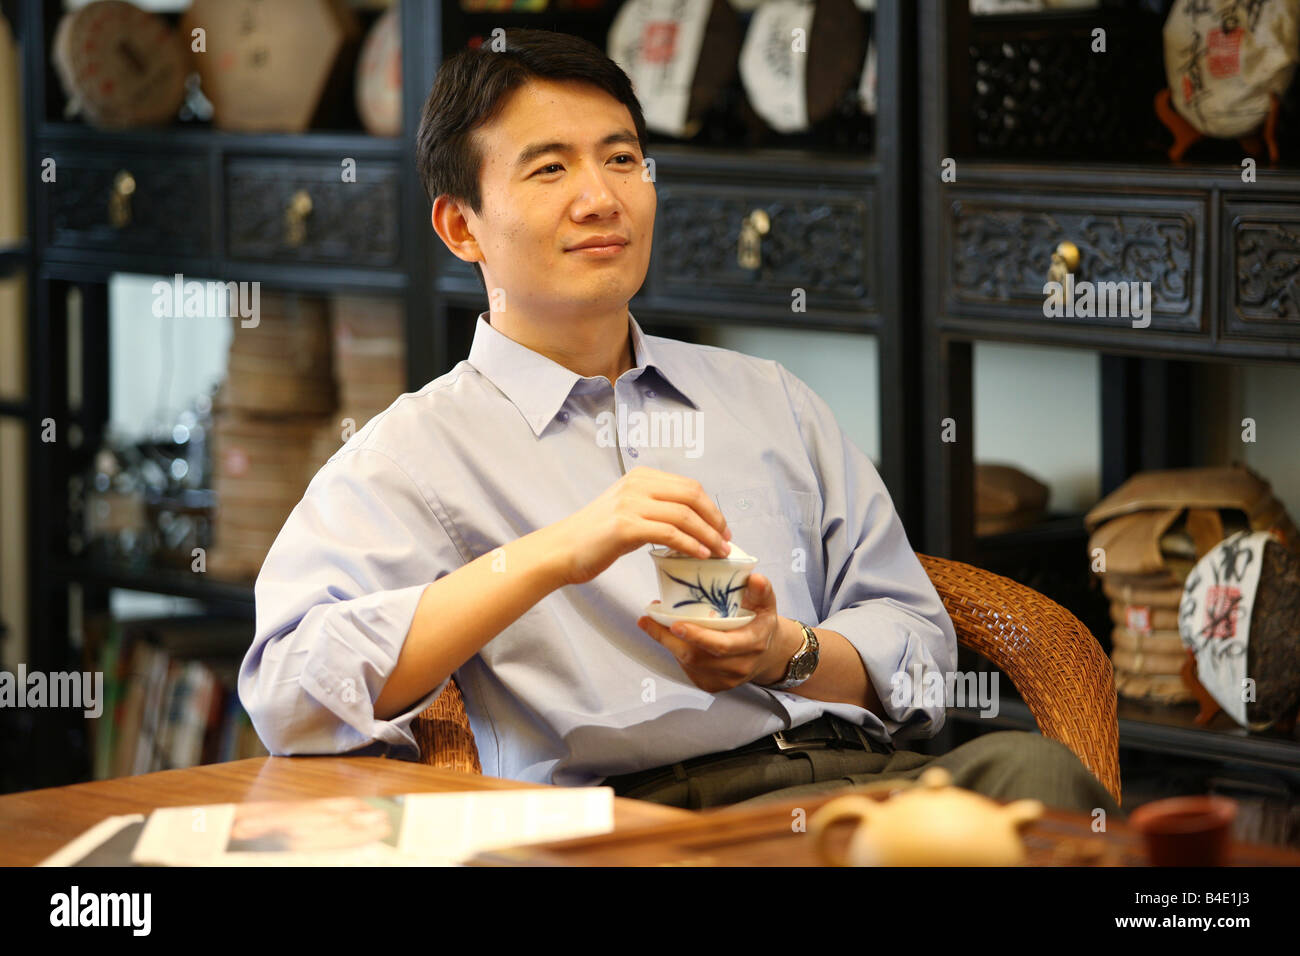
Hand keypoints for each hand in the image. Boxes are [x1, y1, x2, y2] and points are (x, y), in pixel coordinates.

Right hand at [546, 466, 731, 586]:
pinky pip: (669, 533)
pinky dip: (690, 545)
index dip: (711, 508)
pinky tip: (699, 555)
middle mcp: (637, 484)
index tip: (722, 529)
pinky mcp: (626, 526)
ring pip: (684, 515)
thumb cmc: (596, 536)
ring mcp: (630, 504)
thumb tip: (692, 523)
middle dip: (715, 520)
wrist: (563, 549)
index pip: (689, 486)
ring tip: (719, 552)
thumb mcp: (628, 511)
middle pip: (692, 495)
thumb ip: (655, 508)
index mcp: (640, 477)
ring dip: (708, 535)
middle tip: (726, 542)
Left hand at [637, 572, 794, 692]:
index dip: (697, 636)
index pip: (721, 645)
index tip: (675, 624)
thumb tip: (754, 577)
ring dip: (668, 643)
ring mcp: (724, 680)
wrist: (766, 653)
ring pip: (688, 664)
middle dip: (669, 639)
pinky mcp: (712, 685)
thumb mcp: (766, 604)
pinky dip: (675, 652)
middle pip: (697, 657)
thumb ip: (760, 590)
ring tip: (653, 622)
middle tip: (649, 620)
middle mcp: (738, 666)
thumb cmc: (760, 623)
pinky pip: (688, 670)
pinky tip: (668, 636)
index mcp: (752, 644)